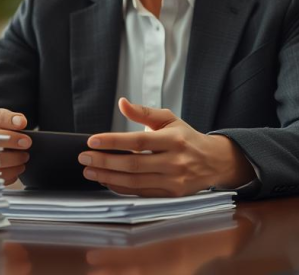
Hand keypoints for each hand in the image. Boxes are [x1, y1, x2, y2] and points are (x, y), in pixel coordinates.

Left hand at [78, 97, 253, 195]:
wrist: (214, 161)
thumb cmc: (186, 138)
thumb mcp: (169, 119)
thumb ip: (143, 112)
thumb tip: (121, 103)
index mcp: (173, 139)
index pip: (137, 141)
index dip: (113, 142)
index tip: (92, 141)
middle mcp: (174, 161)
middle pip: (133, 164)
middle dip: (104, 162)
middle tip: (84, 158)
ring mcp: (174, 180)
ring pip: (135, 181)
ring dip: (108, 177)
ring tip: (90, 171)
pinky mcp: (172, 194)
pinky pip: (141, 193)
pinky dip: (121, 188)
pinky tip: (107, 181)